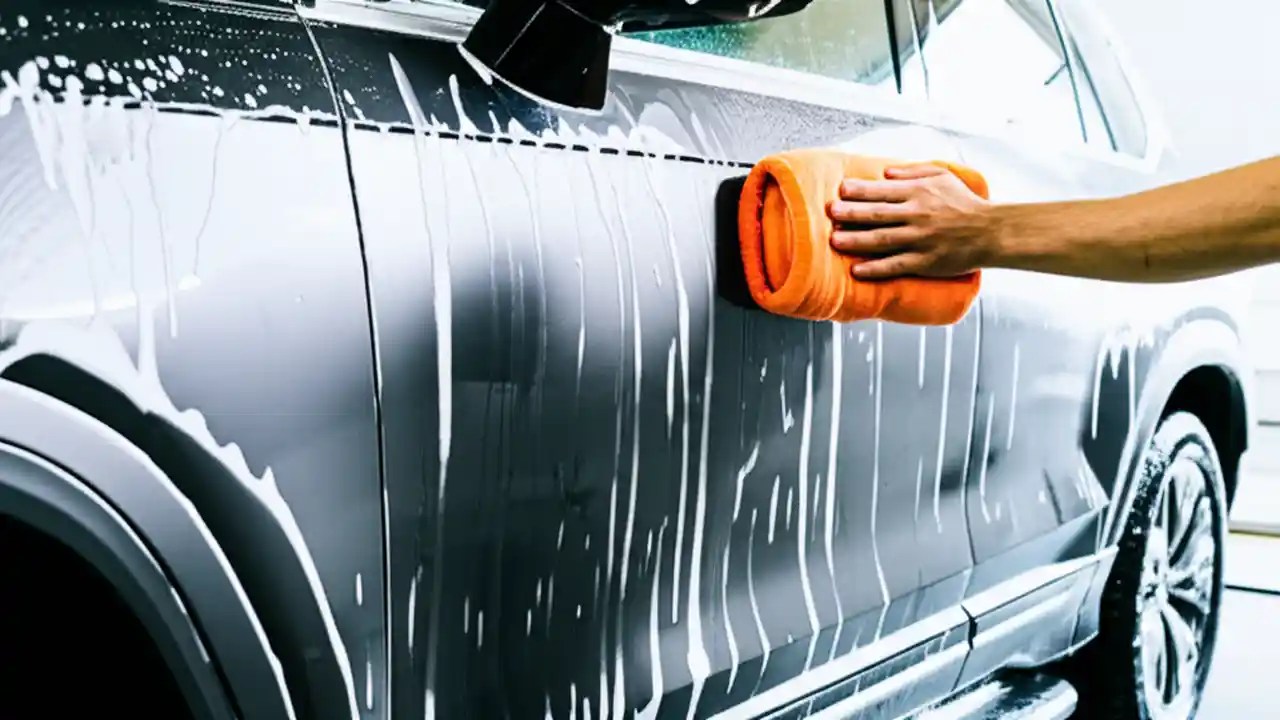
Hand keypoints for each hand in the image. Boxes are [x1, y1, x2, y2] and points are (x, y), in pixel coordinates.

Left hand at [827, 164, 999, 278]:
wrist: (991, 231)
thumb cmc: (965, 203)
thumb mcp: (943, 176)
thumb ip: (913, 171)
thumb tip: (885, 171)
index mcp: (919, 193)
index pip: (883, 191)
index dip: (860, 190)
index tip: (841, 190)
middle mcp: (917, 215)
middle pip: (878, 214)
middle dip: (851, 213)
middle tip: (831, 212)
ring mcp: (920, 240)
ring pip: (882, 240)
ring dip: (856, 240)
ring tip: (835, 240)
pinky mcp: (925, 262)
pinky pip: (895, 265)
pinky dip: (876, 269)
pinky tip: (857, 271)